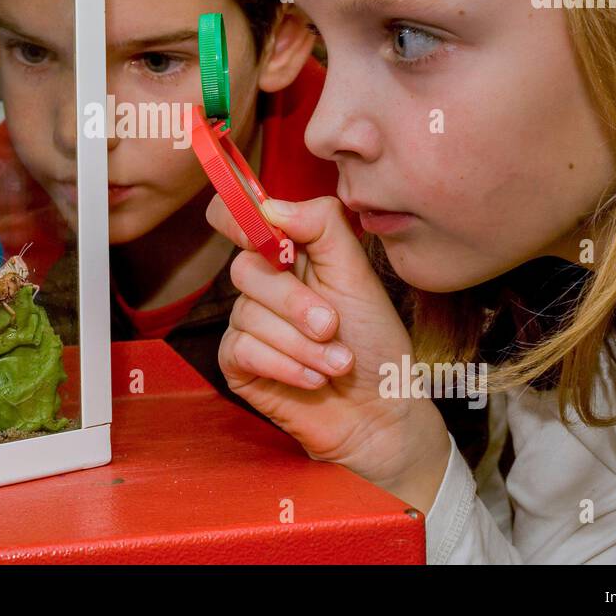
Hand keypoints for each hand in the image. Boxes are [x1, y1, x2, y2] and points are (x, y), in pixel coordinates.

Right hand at [207, 195, 451, 512]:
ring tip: (337, 364)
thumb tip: (271, 206)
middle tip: (332, 326)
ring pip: (249, 315)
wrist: (379, 410)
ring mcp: (246, 321)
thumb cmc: (373, 341)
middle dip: (295, 303)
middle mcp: (262, 283)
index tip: (257, 232)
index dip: (236, 217)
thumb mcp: (357, 274)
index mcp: (288, 252)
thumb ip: (321, 227)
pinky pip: (244, 350)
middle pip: (245, 269)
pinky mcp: (237, 361)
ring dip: (303, 346)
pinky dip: (287, 367)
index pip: (237, 216)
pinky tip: (314, 379)